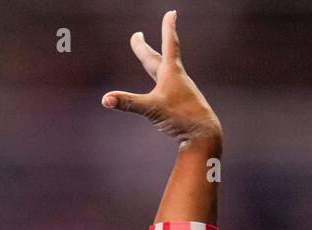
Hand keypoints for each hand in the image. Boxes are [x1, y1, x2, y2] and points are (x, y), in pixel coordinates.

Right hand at [101, 10, 222, 144]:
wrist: (205, 135)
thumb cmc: (181, 118)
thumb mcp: (151, 109)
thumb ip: (128, 103)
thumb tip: (106, 99)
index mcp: (171, 73)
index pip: (168, 44)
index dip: (168, 28)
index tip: (172, 12)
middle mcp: (177, 78)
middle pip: (158, 58)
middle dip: (145, 48)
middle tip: (137, 35)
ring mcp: (181, 91)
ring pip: (165, 72)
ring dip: (155, 63)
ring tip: (149, 61)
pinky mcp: (183, 103)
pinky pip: (170, 88)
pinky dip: (162, 83)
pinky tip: (164, 90)